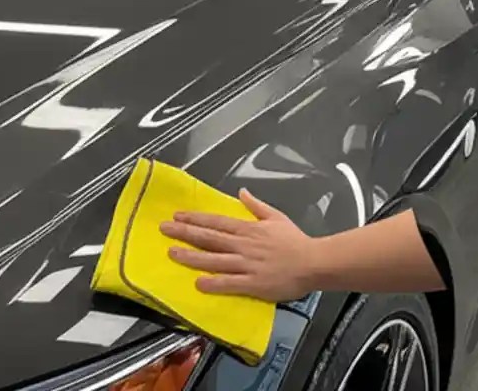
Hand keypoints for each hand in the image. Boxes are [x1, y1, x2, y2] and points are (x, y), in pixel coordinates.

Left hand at [160, 188, 316, 301]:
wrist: (313, 262)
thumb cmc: (295, 240)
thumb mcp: (276, 217)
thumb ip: (256, 205)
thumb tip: (241, 192)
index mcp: (248, 229)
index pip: (216, 222)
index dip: (195, 218)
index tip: (177, 216)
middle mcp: (243, 245)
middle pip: (209, 238)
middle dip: (185, 232)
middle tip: (164, 229)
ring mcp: (246, 265)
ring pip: (213, 260)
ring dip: (191, 256)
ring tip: (172, 253)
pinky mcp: (252, 283)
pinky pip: (229, 283)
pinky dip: (213, 283)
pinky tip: (198, 283)